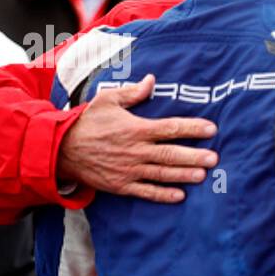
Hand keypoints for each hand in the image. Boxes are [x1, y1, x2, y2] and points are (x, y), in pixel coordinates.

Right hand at [57, 74, 218, 202]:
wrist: (59, 149)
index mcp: (135, 128)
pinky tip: (180, 195)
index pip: (170, 128)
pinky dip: (163, 195)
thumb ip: (133, 92)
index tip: (212, 129)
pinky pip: (145, 192)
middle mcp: (135, 150)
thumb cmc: (86, 122)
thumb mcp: (107, 100)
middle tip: (215, 158)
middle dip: (195, 156)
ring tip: (203, 175)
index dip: (193, 128)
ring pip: (162, 174)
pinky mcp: (121, 185)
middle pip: (171, 154)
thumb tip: (152, 80)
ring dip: (184, 175)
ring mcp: (129, 170)